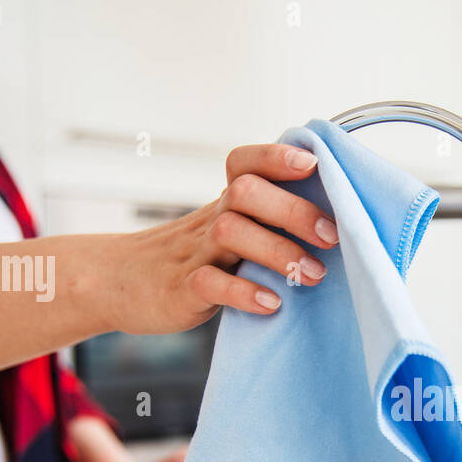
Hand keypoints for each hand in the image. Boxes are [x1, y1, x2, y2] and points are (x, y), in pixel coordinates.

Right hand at [102, 143, 338, 334]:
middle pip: (247, 193)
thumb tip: (340, 221)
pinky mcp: (181, 289)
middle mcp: (212, 219)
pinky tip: (272, 304)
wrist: (121, 284)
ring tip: (312, 276)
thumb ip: (269, 222)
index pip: (245, 163)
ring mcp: (195, 253)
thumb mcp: (231, 232)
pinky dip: (243, 293)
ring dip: (278, 251)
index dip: (276, 156)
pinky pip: (210, 284)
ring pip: (231, 232)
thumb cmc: (196, 260)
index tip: (314, 165)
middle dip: (295, 210)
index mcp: (226, 203)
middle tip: (333, 238)